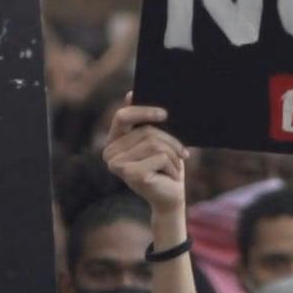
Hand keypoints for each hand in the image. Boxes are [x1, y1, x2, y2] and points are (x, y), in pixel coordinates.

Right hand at [103, 93, 187, 213]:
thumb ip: (144, 121)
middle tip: (183, 152)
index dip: (143, 111)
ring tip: (176, 166)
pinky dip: (173, 165)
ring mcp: (117, 165)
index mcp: (113, 141)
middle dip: (170, 140)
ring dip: (173, 154)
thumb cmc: (164, 167)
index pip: (122, 116)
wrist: (170, 199)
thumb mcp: (157, 140)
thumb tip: (130, 93)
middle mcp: (109, 153)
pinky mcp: (131, 174)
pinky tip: (171, 177)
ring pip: (154, 143)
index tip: (165, 114)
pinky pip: (160, 156)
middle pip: (146, 130)